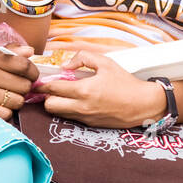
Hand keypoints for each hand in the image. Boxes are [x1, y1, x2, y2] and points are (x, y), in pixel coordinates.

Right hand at [0, 46, 37, 120]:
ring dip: (15, 102)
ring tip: (3, 98)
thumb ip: (11, 52)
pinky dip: (5, 113)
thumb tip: (31, 50)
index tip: (31, 76)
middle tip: (13, 88)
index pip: (23, 64)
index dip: (33, 72)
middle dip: (23, 89)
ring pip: (18, 101)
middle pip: (25, 86)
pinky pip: (7, 114)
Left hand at [39, 46, 165, 128]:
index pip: (53, 88)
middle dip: (47, 96)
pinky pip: (71, 117)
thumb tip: (65, 66)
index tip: (40, 80)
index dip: (42, 83)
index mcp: (84, 90)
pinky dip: (68, 109)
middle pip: (49, 106)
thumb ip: (82, 58)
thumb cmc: (125, 82)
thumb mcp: (106, 63)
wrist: (142, 104)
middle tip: (53, 88)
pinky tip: (78, 100)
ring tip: (65, 93)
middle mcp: (82, 107)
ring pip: (58, 114)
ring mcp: (85, 118)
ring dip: (57, 103)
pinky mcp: (90, 124)